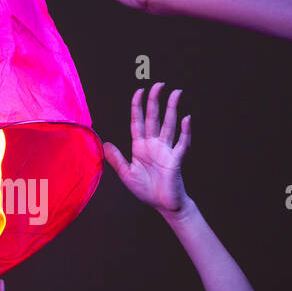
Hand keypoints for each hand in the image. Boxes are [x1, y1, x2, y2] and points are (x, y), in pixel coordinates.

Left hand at [103, 83, 190, 215]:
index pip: (138, 122)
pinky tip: (186, 119)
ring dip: (172, 109)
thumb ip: (117, 159)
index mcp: (140, 147)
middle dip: (155, 101)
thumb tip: (105, 143)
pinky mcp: (176, 160)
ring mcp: (166, 150)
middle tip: (158, 85)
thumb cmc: (146, 190)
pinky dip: (185, 131)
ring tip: (176, 93)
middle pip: (154, 118)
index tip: (139, 91)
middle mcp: (154, 145)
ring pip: (169, 125)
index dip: (138, 106)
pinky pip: (181, 143)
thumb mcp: (127, 175)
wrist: (163, 205)